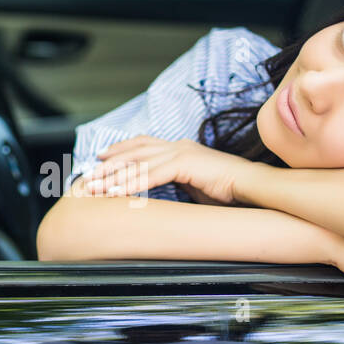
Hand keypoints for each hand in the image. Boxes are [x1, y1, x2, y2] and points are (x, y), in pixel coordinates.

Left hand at [83, 136, 253, 204]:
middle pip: (135, 152)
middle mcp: (178, 146)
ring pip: (138, 164)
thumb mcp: (197, 187)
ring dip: (114, 177)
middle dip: (109, 165)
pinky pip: (151, 174)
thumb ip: (179, 186)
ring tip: (95, 188)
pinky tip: (117, 193)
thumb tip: (162, 198)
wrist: (255, 187)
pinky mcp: (186, 163)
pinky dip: (132, 184)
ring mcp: (181, 153)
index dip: (121, 151)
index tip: (101, 159)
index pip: (144, 145)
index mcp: (181, 149)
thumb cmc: (231, 192)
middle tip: (88, 176)